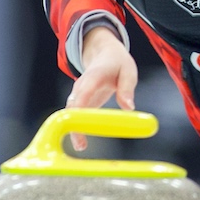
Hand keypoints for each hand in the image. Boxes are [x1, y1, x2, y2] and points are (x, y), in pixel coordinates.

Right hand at [65, 25, 137, 151]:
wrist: (103, 53)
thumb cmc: (117, 63)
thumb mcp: (128, 70)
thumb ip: (127, 88)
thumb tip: (129, 108)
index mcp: (93, 77)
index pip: (83, 93)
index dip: (80, 108)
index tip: (80, 123)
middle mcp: (81, 86)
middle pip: (73, 106)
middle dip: (73, 124)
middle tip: (81, 144)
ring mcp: (78, 94)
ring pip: (70, 113)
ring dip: (73, 129)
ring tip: (81, 146)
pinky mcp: (80, 102)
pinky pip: (74, 115)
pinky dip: (76, 128)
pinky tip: (81, 143)